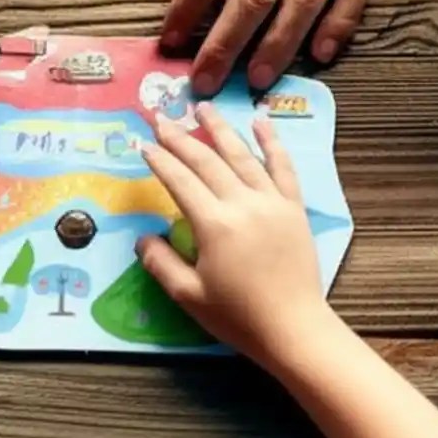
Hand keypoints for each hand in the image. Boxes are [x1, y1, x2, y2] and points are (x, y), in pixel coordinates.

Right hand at [137, 104, 331, 365]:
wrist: (295, 330)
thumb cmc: (238, 317)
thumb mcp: (188, 295)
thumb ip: (161, 262)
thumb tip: (143, 238)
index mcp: (214, 224)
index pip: (180, 181)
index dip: (159, 160)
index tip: (143, 143)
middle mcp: (243, 204)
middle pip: (207, 161)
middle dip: (180, 136)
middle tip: (160, 116)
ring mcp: (273, 203)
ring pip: (243, 155)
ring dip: (220, 129)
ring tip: (203, 107)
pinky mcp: (294, 209)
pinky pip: (283, 168)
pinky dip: (272, 142)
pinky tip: (261, 121)